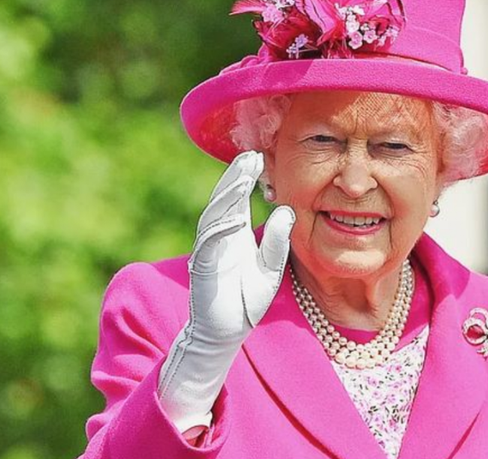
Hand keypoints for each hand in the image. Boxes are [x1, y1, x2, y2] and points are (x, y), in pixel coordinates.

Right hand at [157, 151, 294, 430]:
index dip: (246, 178)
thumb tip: (285, 211)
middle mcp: (219, 238)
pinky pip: (209, 245)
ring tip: (240, 175)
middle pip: (225, 201)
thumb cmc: (246, 298)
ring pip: (215, 217)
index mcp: (233, 234)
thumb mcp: (270, 266)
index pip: (239, 199)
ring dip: (226, 195)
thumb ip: (276, 240)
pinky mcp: (203, 269)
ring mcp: (209, 251)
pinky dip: (217, 228)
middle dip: (235, 178)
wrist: (224, 332)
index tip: (259, 156)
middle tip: (250, 155)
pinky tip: (229, 213)